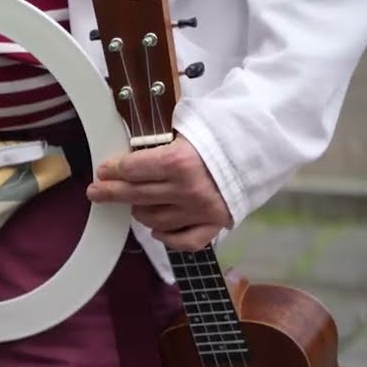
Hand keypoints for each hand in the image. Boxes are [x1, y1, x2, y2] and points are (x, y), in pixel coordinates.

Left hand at [85, 135, 232, 250]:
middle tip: (96, 192)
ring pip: (153, 219)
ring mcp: (200, 210)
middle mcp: (187, 189)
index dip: (113, 170)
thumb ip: (161, 142)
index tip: (102, 170)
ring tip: (134, 202)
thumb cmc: (227, 129)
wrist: (270, 142)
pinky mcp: (215, 223)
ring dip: (139, 210)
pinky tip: (157, 229)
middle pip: (136, 195)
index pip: (132, 169)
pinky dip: (167, 237)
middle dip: (111, 192)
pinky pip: (183, 241)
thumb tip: (129, 152)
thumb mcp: (190, 126)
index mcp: (178, 161)